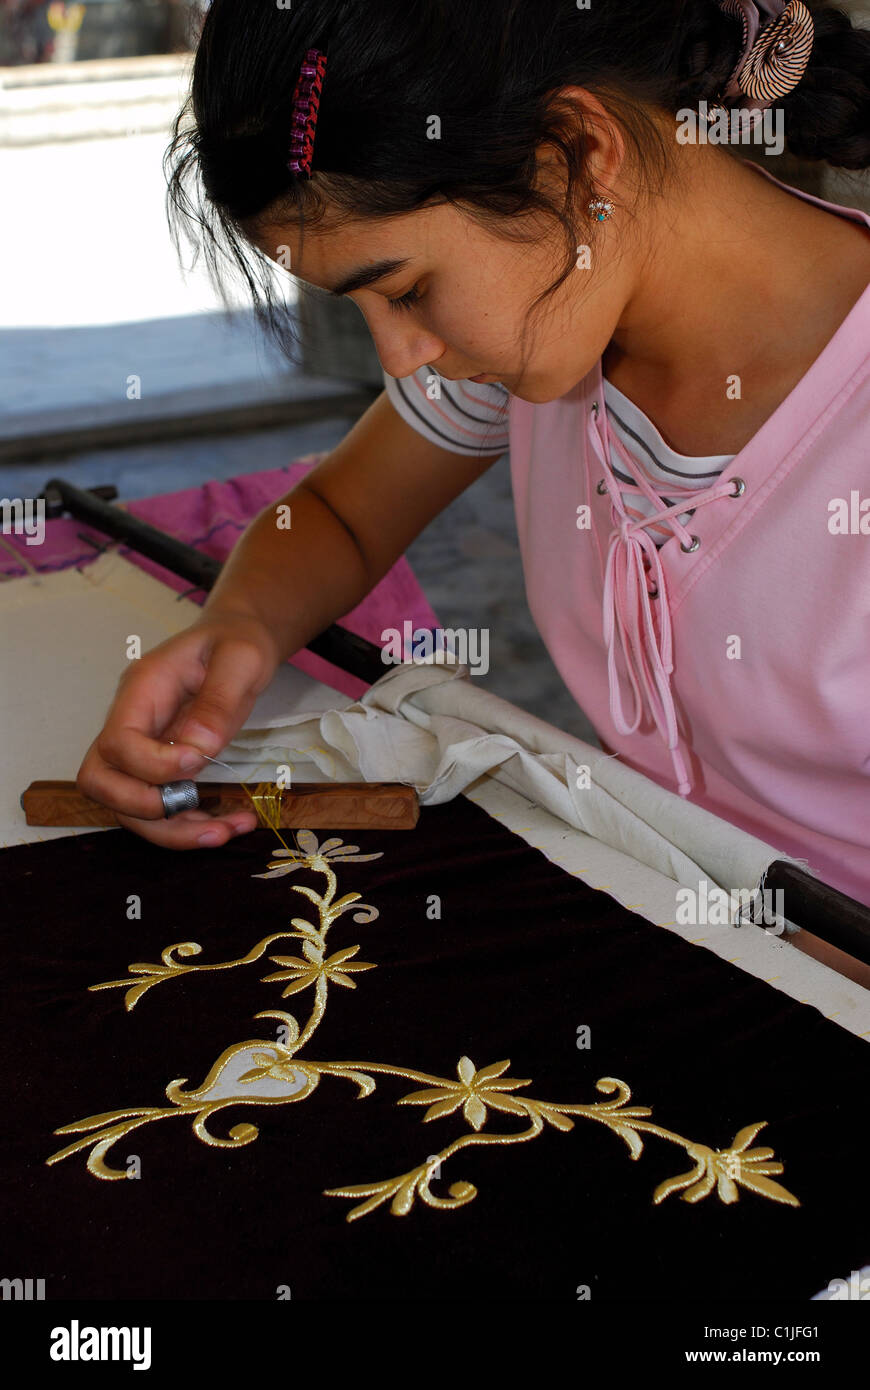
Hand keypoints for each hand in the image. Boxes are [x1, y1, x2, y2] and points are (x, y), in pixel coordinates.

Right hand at [76, 612, 281, 847]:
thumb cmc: (236, 642)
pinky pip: (161, 809)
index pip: (116, 740)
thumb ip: (219, 699)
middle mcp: (132, 722)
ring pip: (129, 807)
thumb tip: (199, 747)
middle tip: (195, 809)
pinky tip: (233, 824)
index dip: (150, 763)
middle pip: (100, 781)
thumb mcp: (241, 658)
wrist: (240, 642)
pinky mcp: (164, 768)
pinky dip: (191, 827)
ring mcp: (144, 749)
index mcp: (142, 689)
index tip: (199, 759)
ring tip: (226, 831)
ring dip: (174, 831)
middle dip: (143, 807)